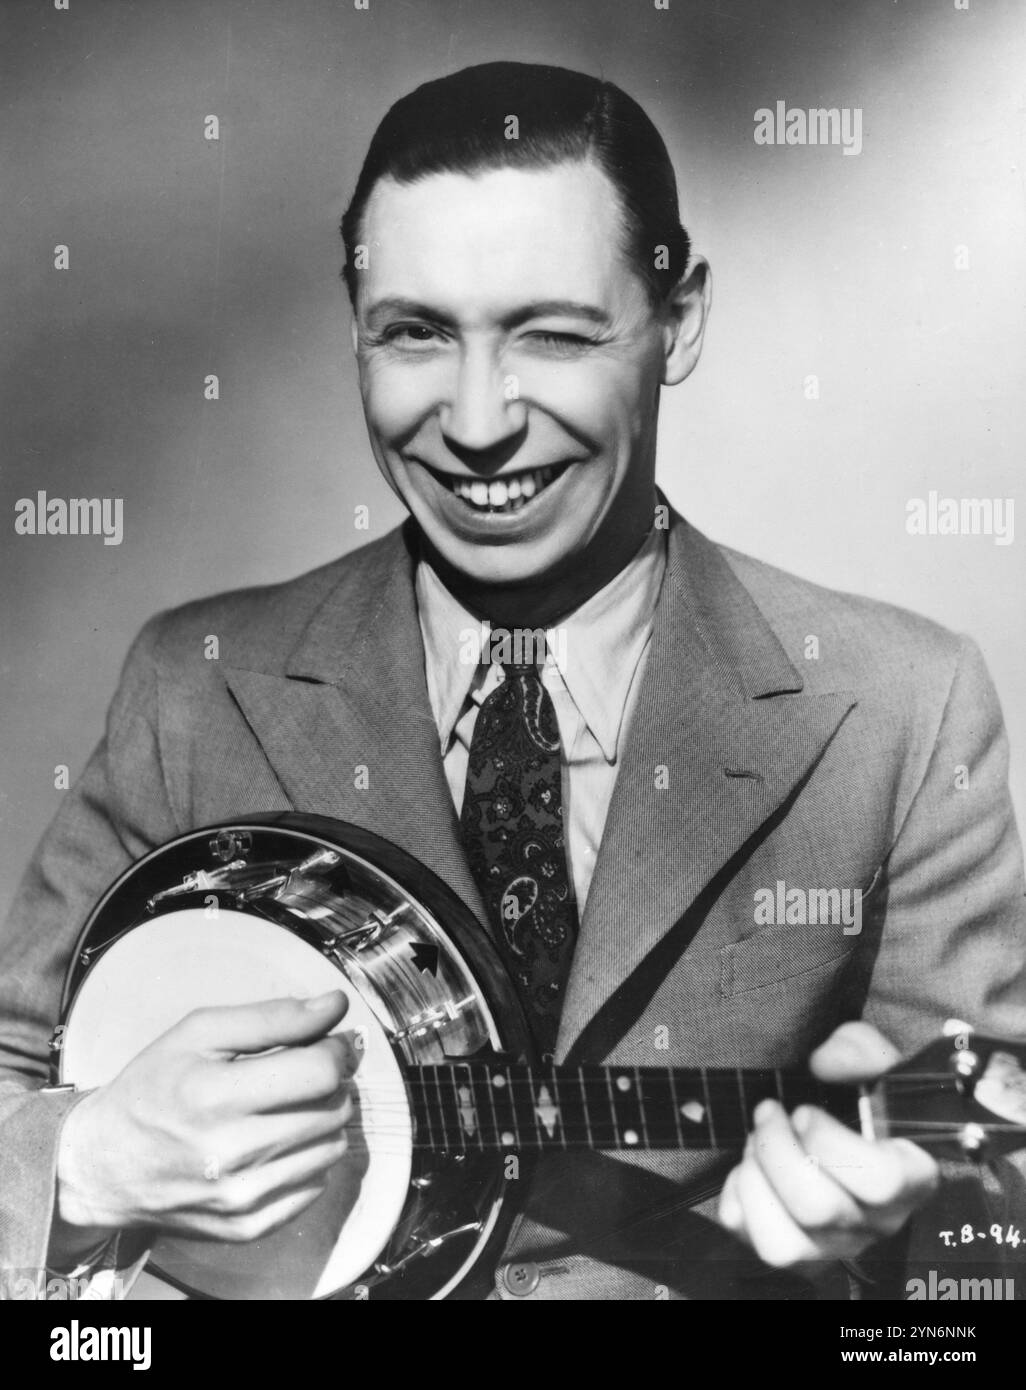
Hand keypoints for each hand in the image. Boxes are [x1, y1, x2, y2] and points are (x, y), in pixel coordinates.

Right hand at [56, 989, 358, 1242]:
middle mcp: (231, 1153)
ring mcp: (240, 1197)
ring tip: (287, 1108)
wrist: (104, 1164)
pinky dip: (307, 1159)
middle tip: (303, 1073)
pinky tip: (276, 1144)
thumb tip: (336, 1006)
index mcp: (215, 1095)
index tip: (329, 1042)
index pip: (320, 1073)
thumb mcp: (199, 1032)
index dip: (336, 1050)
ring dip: (323, 1121)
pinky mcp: (247, 1227)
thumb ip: (273, 1017)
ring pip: (332, 1148)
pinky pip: (315, 1186)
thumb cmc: (154, 1087)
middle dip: (330, 1083)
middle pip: (333, 1110)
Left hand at [718, 1021, 938, 1267]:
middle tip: (769, 1112)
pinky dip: (738, 1197)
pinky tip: (750, 1168)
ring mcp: (834, 1246)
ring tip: (755, 1145)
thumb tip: (824, 1064)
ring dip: (756, 1181)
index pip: (881, 1183)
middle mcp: (875, 1224)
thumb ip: (857, 1051)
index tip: (804, 1111)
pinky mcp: (794, 1253)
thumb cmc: (861, 1099)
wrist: (842, 1125)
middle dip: (777, 1149)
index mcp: (909, 1179)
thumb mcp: (870, 1062)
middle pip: (818, 1210)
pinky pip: (750, 1238)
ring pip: (783, 1244)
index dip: (830, 1144)